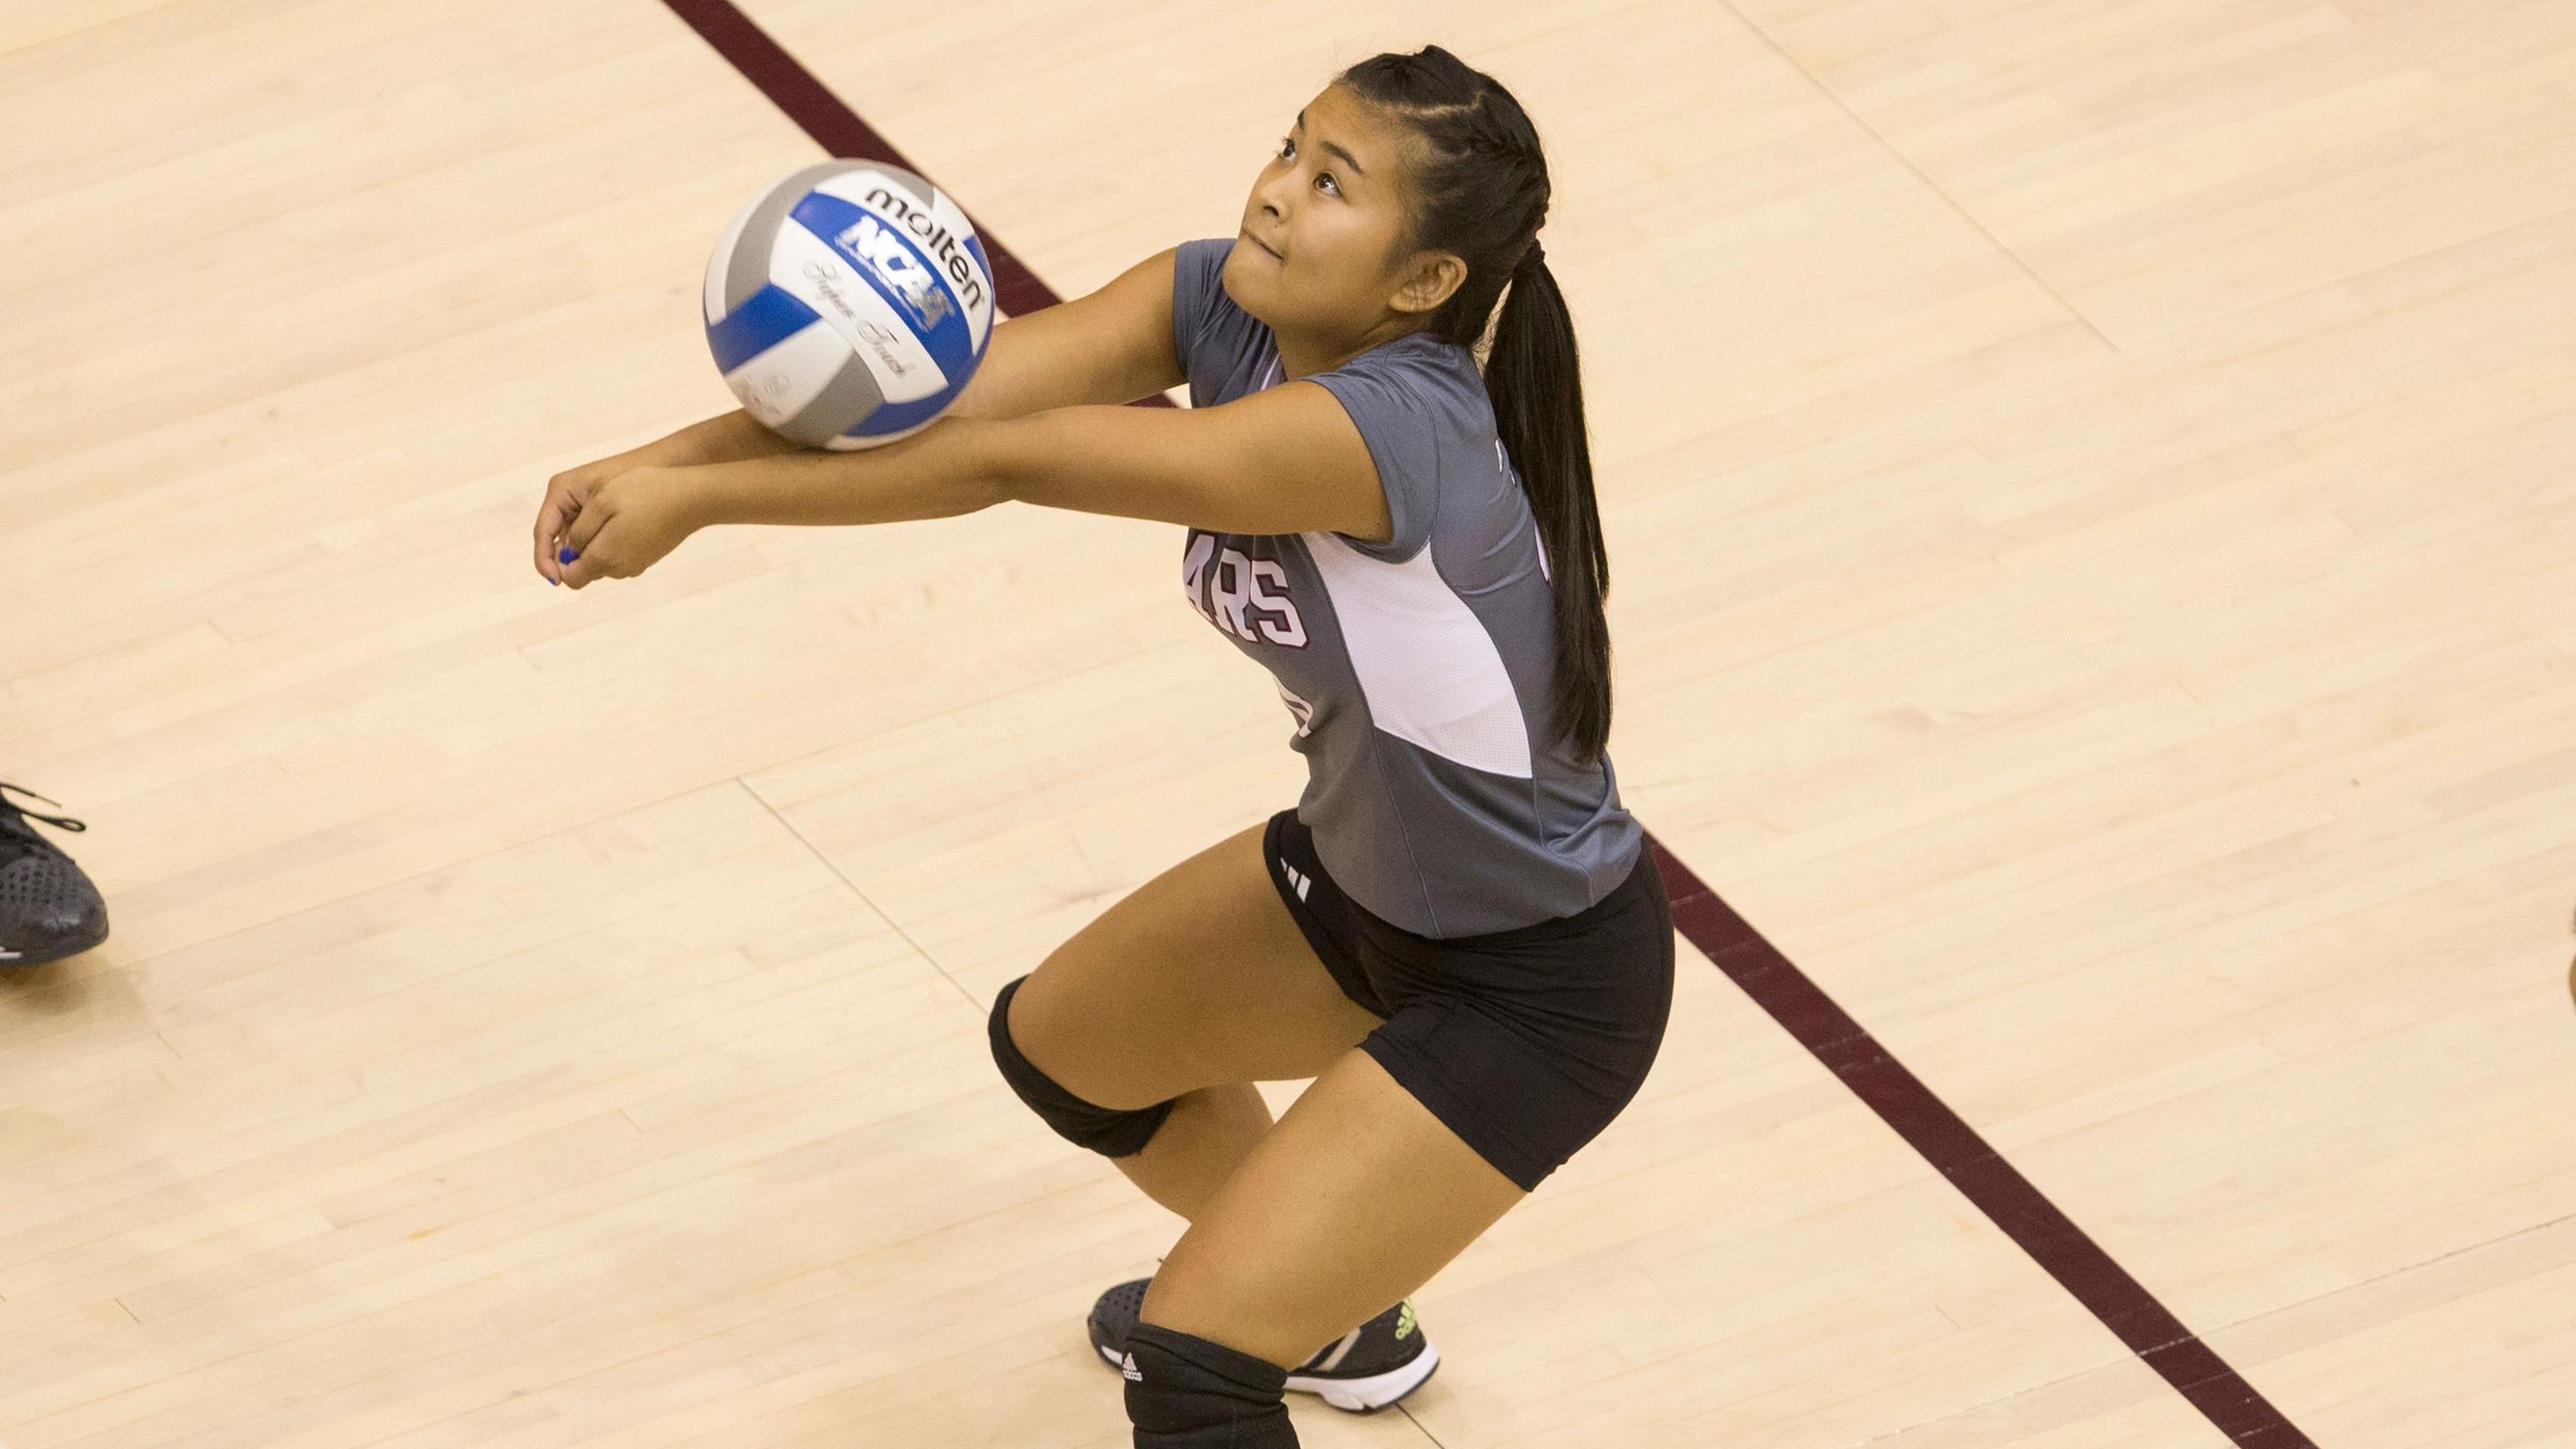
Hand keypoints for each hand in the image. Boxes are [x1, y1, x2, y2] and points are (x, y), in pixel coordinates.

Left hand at [536, 465, 708, 588]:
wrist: (693, 498)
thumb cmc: (647, 493)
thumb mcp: (602, 502)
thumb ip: (579, 531)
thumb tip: (569, 550)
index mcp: (605, 557)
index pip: (569, 577)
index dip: (556, 561)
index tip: (560, 537)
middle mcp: (619, 568)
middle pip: (584, 571)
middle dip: (576, 551)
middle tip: (582, 519)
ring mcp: (636, 565)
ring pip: (601, 562)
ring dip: (595, 544)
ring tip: (604, 514)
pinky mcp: (647, 558)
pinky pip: (619, 555)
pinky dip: (612, 541)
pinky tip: (622, 517)